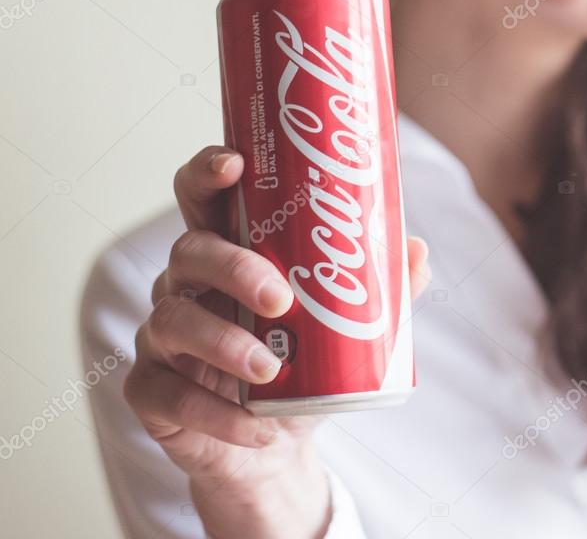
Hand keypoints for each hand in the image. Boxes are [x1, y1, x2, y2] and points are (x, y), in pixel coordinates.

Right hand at [123, 145, 429, 532]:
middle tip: (281, 299)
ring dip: (223, 343)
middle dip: (234, 268)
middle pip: (190, 250)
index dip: (209, 170)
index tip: (235, 163)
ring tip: (270, 368)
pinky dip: (213, 411)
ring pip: (172, 320)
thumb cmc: (305, 363)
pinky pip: (166, 394)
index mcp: (230, 249)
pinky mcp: (151, 392)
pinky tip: (253, 423)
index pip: (203, 195)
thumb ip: (382, 286)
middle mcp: (187, 283)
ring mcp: (163, 336)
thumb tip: (417, 249)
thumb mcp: (347, 322)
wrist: (277, 442)